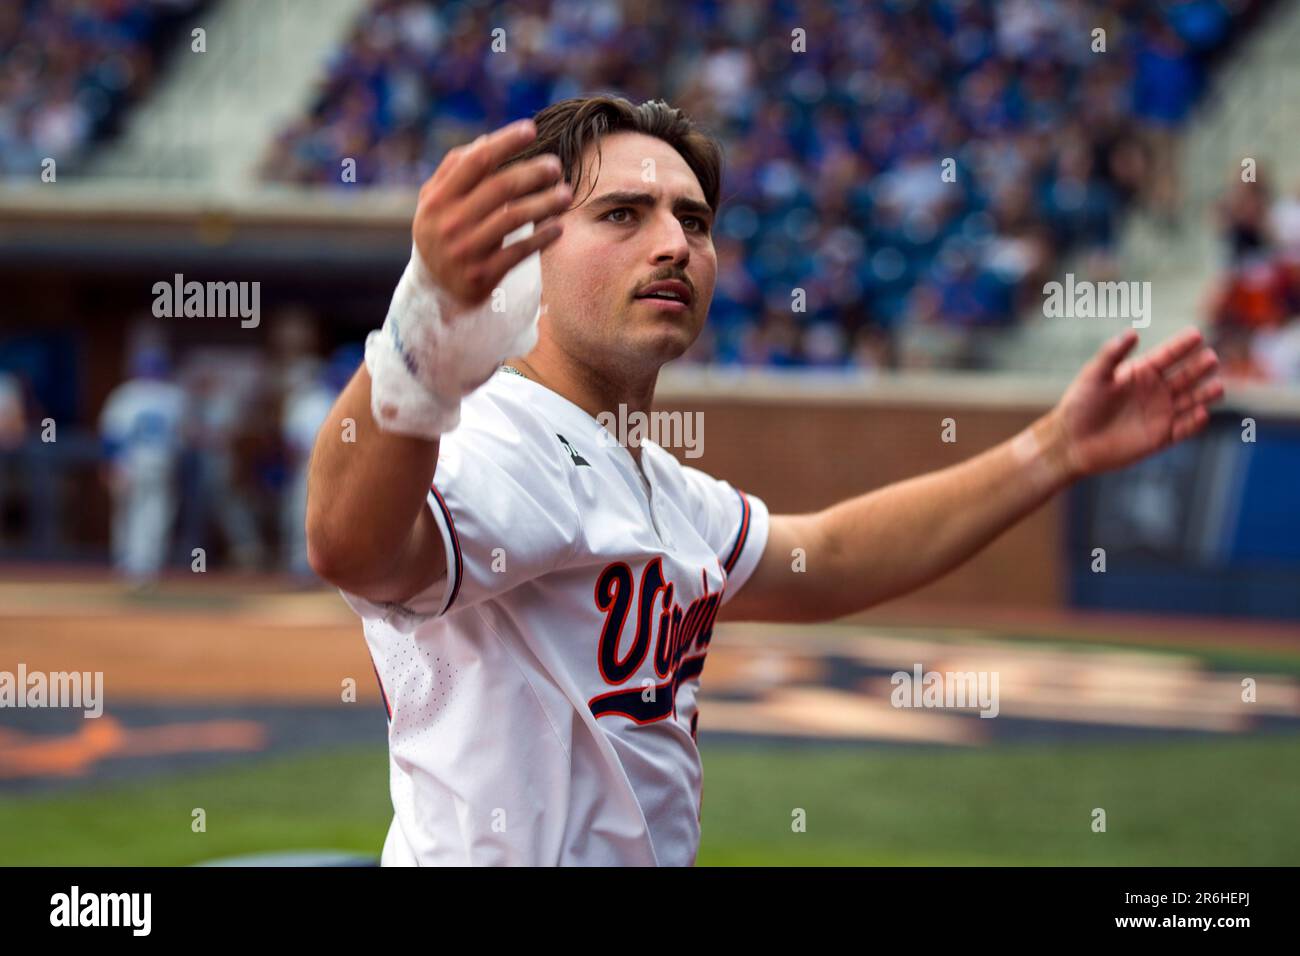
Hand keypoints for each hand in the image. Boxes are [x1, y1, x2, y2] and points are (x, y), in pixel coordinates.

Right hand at [413, 118, 570, 310]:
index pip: (476, 161)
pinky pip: (520, 251)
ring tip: (566, 194)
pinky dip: (542, 237)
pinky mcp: (483, 275)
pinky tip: (558, 226)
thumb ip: (454, 169)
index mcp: (437, 199)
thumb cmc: (441, 232)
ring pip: (514, 218)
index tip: (531, 129)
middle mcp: (449, 223)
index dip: (505, 142)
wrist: (435, 288)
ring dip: (545, 203)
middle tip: (555, 165)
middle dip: (533, 172)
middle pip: (500, 187)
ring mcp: (466, 251)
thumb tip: (487, 139)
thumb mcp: (435, 201)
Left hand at [1053, 327, 1225, 477]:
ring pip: (1190, 401)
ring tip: (1218, 386)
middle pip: (1185, 376)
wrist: (1072, 442)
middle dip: (1199, 367)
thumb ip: (1112, 355)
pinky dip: (1194, 422)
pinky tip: (1202, 413)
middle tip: (1211, 358)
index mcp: (1142, 372)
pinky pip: (1183, 428)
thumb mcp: (1094, 376)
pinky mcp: (1161, 437)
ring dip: (1204, 394)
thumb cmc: (1079, 405)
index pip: (1168, 355)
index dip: (1182, 345)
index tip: (1196, 334)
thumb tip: (1132, 332)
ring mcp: (1161, 413)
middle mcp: (1156, 390)